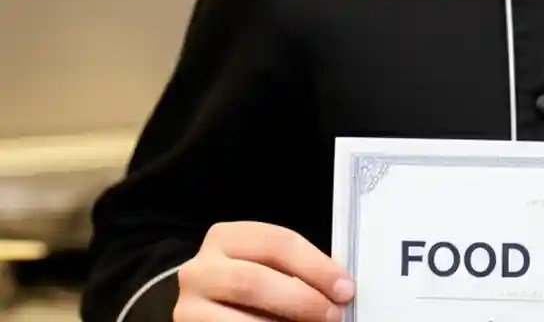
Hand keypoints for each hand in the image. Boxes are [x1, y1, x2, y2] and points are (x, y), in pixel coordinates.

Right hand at [175, 221, 354, 321]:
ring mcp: (189, 305)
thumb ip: (299, 268)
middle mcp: (200, 268)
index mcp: (226, 237)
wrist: (209, 308)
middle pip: (254, 281)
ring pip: (241, 319)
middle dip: (301, 299)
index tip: (346, 288)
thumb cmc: (253, 281)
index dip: (316, 266)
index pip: (277, 242)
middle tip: (334, 314)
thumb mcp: (270, 265)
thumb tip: (340, 287)